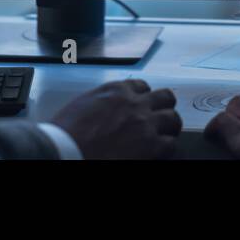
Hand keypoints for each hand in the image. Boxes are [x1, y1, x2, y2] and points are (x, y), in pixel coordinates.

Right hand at [51, 79, 180, 158]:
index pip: (141, 86)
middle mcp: (135, 103)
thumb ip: (102, 102)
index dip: (143, 97)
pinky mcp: (153, 146)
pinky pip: (171, 144)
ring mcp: (146, 124)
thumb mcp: (82, 105)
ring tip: (165, 135)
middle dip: (163, 107)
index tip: (142, 105)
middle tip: (159, 118)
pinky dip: (167, 148)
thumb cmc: (67, 133)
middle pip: (164, 97)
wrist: (67, 151)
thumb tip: (107, 109)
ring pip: (173, 118)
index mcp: (116, 91)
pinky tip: (160, 153)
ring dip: (169, 127)